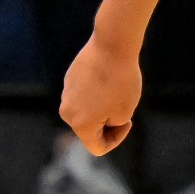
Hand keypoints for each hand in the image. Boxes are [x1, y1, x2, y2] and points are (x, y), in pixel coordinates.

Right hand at [60, 33, 142, 155]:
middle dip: (108, 121)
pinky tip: (108, 76)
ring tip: (116, 87)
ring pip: (88, 110)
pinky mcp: (70, 78)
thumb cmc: (122, 81)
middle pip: (90, 129)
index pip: (97, 147)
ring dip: (103, 106)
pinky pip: (86, 93)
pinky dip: (98, 91)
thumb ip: (111, 125)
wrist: (112, 45)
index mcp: (79, 125)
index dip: (117, 138)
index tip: (127, 121)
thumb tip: (99, 120)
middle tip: (123, 102)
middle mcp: (67, 112)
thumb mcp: (124, 112)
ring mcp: (67, 94)